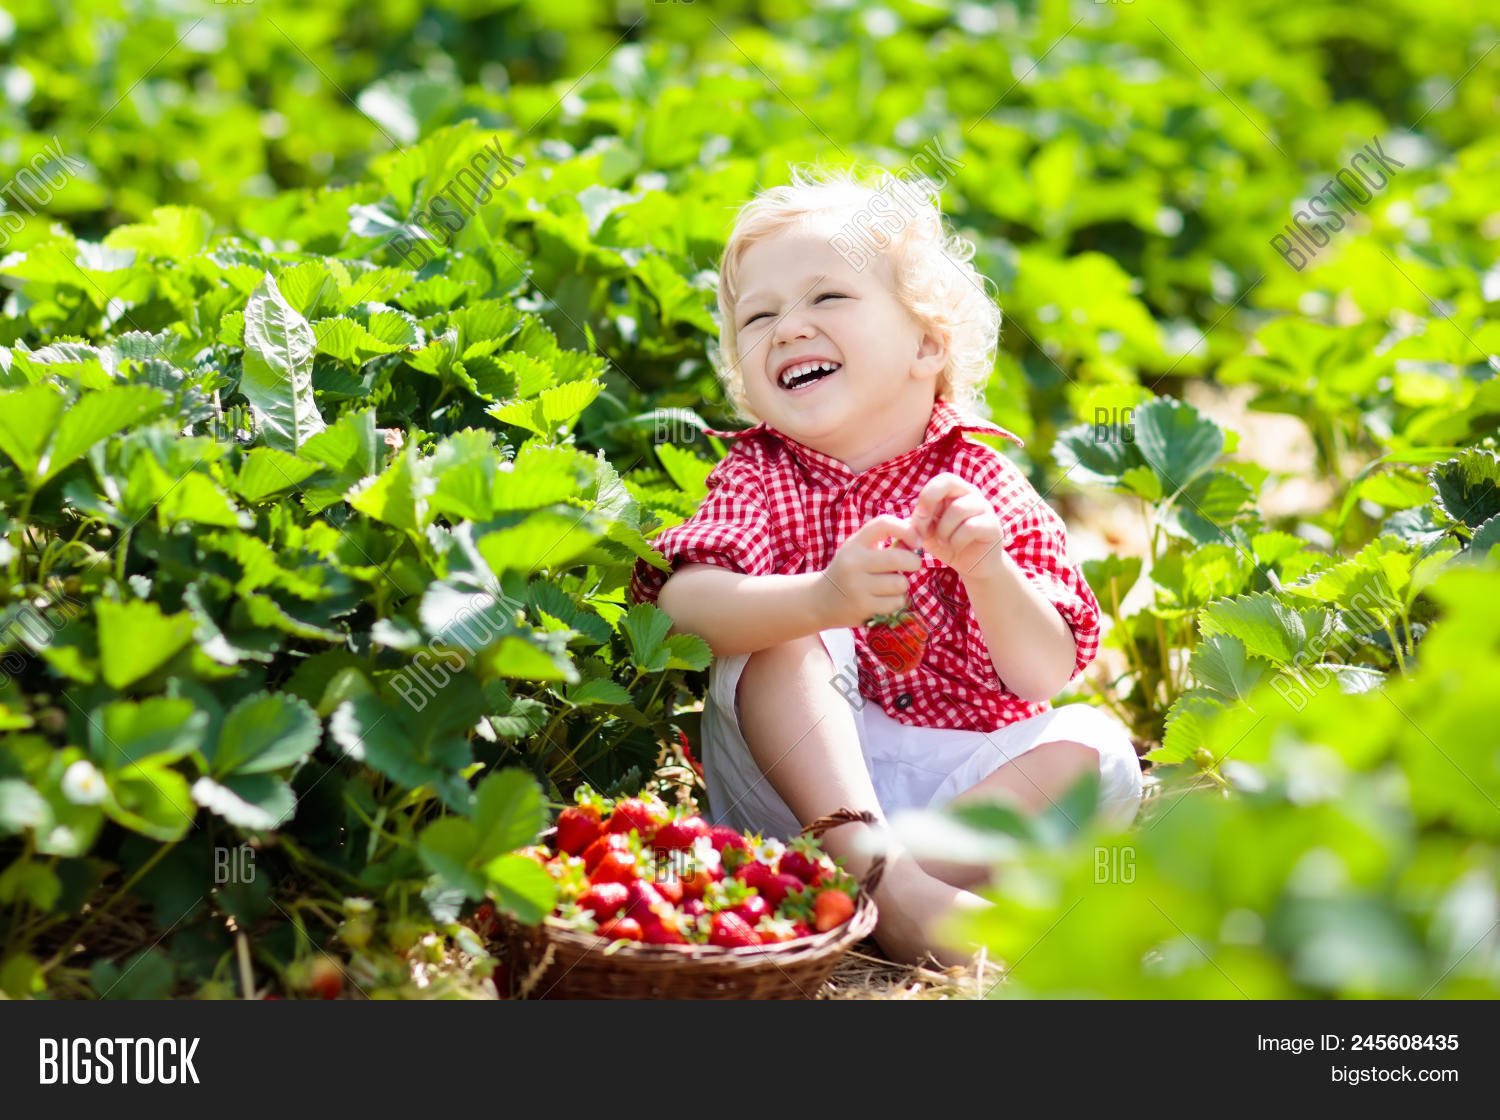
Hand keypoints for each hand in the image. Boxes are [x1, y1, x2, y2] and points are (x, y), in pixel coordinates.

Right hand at [815, 514, 923, 628]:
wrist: (820, 600)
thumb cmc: (848, 570)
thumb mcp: (858, 548)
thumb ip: (884, 539)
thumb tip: (918, 534)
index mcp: (854, 544)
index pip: (883, 525)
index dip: (906, 529)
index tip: (916, 540)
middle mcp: (853, 563)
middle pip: (899, 558)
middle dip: (914, 562)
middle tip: (913, 564)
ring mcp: (857, 587)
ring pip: (900, 583)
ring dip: (902, 585)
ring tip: (890, 585)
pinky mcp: (863, 608)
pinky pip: (896, 603)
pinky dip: (896, 601)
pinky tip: (885, 599)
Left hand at [910, 472, 1005, 581]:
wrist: (973, 566)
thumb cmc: (948, 544)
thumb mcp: (927, 533)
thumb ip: (916, 524)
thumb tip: (904, 524)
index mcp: (955, 491)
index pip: (942, 479)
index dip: (927, 495)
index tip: (919, 517)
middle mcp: (971, 494)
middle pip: (950, 482)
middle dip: (930, 503)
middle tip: (927, 527)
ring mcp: (985, 509)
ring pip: (958, 508)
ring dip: (944, 530)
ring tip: (944, 541)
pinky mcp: (993, 526)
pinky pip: (971, 527)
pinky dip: (957, 540)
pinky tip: (956, 547)